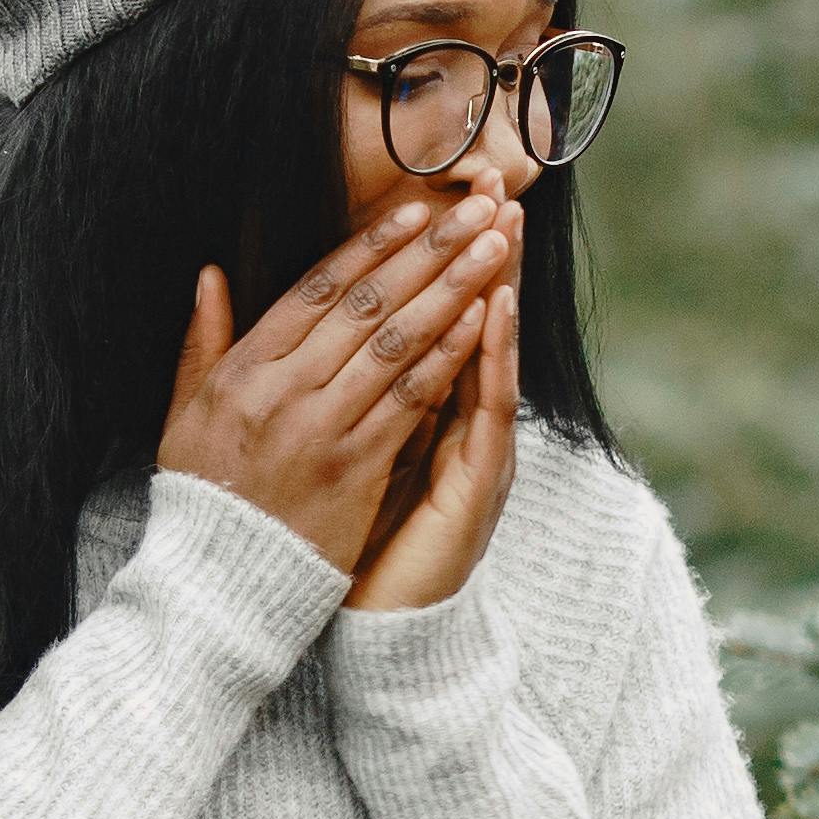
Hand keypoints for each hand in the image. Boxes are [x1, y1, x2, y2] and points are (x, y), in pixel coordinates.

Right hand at [157, 196, 515, 571]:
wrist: (219, 583)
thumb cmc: (206, 496)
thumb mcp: (186, 415)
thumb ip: (204, 344)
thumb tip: (212, 276)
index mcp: (242, 370)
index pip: (317, 290)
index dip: (371, 245)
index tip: (416, 208)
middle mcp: (282, 391)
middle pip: (367, 305)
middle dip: (428, 251)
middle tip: (475, 209)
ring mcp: (321, 429)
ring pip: (396, 344)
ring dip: (451, 290)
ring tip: (493, 250)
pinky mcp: (355, 469)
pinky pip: (410, 401)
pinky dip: (448, 357)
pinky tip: (481, 322)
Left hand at [347, 218, 522, 611]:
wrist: (380, 633)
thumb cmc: (353, 549)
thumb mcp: (340, 458)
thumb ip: (338, 396)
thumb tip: (319, 338)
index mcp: (418, 411)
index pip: (428, 321)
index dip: (428, 261)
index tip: (429, 196)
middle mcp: (456, 423)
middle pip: (468, 323)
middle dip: (471, 254)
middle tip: (484, 186)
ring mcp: (476, 450)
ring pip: (488, 353)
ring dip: (495, 286)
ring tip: (500, 224)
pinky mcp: (480, 483)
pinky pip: (490, 408)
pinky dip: (492, 355)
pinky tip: (495, 308)